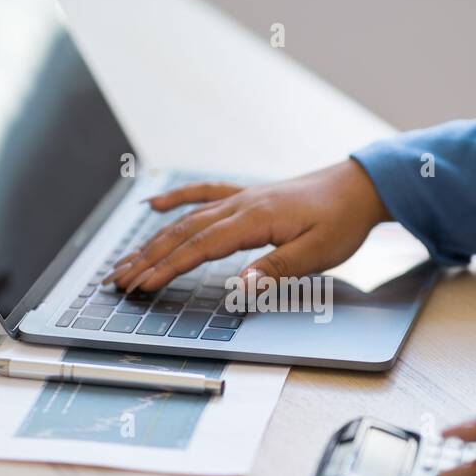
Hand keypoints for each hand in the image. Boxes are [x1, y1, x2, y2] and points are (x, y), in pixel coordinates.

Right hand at [106, 159, 390, 292]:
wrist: (358, 187)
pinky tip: (153, 204)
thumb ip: (277, 270)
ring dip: (153, 239)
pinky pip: (202, 194)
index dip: (168, 268)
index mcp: (254, 220)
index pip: (200, 248)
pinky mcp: (246, 196)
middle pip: (182, 234)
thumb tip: (242, 287)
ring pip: (186, 219)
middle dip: (147, 258)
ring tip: (126, 259)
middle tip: (118, 280)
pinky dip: (176, 199)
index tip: (144, 285)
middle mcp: (240, 205)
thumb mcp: (318, 254)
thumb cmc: (341, 222)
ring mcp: (240, 198)